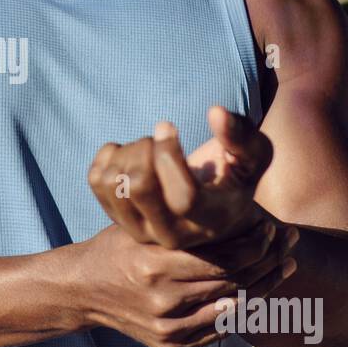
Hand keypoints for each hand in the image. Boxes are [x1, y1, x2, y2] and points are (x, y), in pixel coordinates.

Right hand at [70, 221, 298, 346]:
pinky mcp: (170, 346)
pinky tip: (258, 290)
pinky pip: (218, 330)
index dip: (256, 243)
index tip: (272, 226)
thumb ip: (181, 221)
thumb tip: (231, 201)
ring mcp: (167, 329)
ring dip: (265, 286)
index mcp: (155, 265)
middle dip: (269, 260)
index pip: (223, 258)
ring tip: (285, 265)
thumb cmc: (118, 247)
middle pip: (234, 283)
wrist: (83, 290)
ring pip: (233, 308)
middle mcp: (163, 300)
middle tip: (289, 241)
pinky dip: (241, 310)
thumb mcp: (143, 226)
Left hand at [87, 105, 274, 249]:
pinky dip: (109, 155)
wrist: (210, 210)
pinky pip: (96, 180)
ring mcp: (140, 230)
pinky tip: (130, 154)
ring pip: (115, 182)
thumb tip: (216, 113)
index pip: (182, 197)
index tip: (168, 125)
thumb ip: (241, 135)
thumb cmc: (234, 177)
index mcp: (209, 220)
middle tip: (159, 137)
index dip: (169, 154)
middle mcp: (171, 234)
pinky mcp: (116, 218)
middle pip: (139, 187)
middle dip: (145, 147)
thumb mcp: (251, 156)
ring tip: (148, 148)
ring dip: (128, 150)